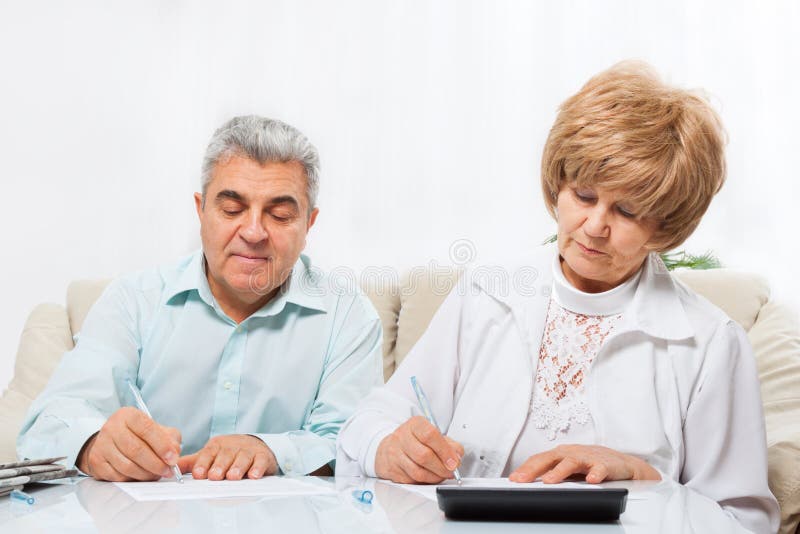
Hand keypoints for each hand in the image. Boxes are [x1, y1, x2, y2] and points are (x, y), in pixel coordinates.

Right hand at [77, 407, 181, 481]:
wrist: (112, 441)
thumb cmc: (139, 435)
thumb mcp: (158, 430)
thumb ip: (170, 439)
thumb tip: (174, 454)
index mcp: (129, 415)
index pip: (146, 429)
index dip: (162, 446)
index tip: (173, 459)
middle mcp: (112, 427)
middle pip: (136, 450)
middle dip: (156, 464)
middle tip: (168, 471)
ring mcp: (102, 444)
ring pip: (127, 466)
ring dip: (146, 474)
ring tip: (157, 475)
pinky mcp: (96, 461)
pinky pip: (117, 476)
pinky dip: (133, 479)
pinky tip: (141, 476)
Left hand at [177, 434, 276, 479]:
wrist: (255, 445)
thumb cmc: (229, 454)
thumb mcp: (210, 456)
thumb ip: (192, 463)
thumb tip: (169, 468)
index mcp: (217, 446)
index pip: (209, 453)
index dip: (203, 463)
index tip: (198, 474)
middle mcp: (233, 446)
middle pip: (225, 455)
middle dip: (220, 466)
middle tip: (214, 476)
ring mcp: (248, 450)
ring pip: (243, 458)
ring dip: (238, 467)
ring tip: (233, 476)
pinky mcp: (262, 456)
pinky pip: (260, 461)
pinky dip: (258, 468)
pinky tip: (254, 475)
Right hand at [375, 416, 463, 483]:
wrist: (392, 446)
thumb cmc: (416, 440)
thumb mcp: (433, 434)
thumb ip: (449, 444)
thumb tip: (456, 457)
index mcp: (415, 424)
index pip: (429, 435)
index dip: (444, 450)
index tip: (454, 461)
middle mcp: (402, 437)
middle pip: (423, 455)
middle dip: (441, 467)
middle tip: (450, 471)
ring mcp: (395, 454)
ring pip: (418, 471)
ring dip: (435, 477)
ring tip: (442, 475)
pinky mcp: (393, 470)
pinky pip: (412, 480)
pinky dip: (425, 481)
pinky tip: (430, 477)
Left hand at [509, 444, 661, 483]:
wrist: (622, 463)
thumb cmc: (591, 464)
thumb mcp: (568, 468)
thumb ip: (552, 473)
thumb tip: (530, 484)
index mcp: (561, 454)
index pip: (539, 459)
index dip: (525, 468)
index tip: (513, 479)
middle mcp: (571, 453)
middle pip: (549, 458)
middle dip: (534, 469)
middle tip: (522, 480)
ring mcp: (588, 457)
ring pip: (571, 462)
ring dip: (559, 471)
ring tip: (549, 481)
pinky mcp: (605, 464)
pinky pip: (599, 468)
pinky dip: (595, 473)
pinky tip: (590, 481)